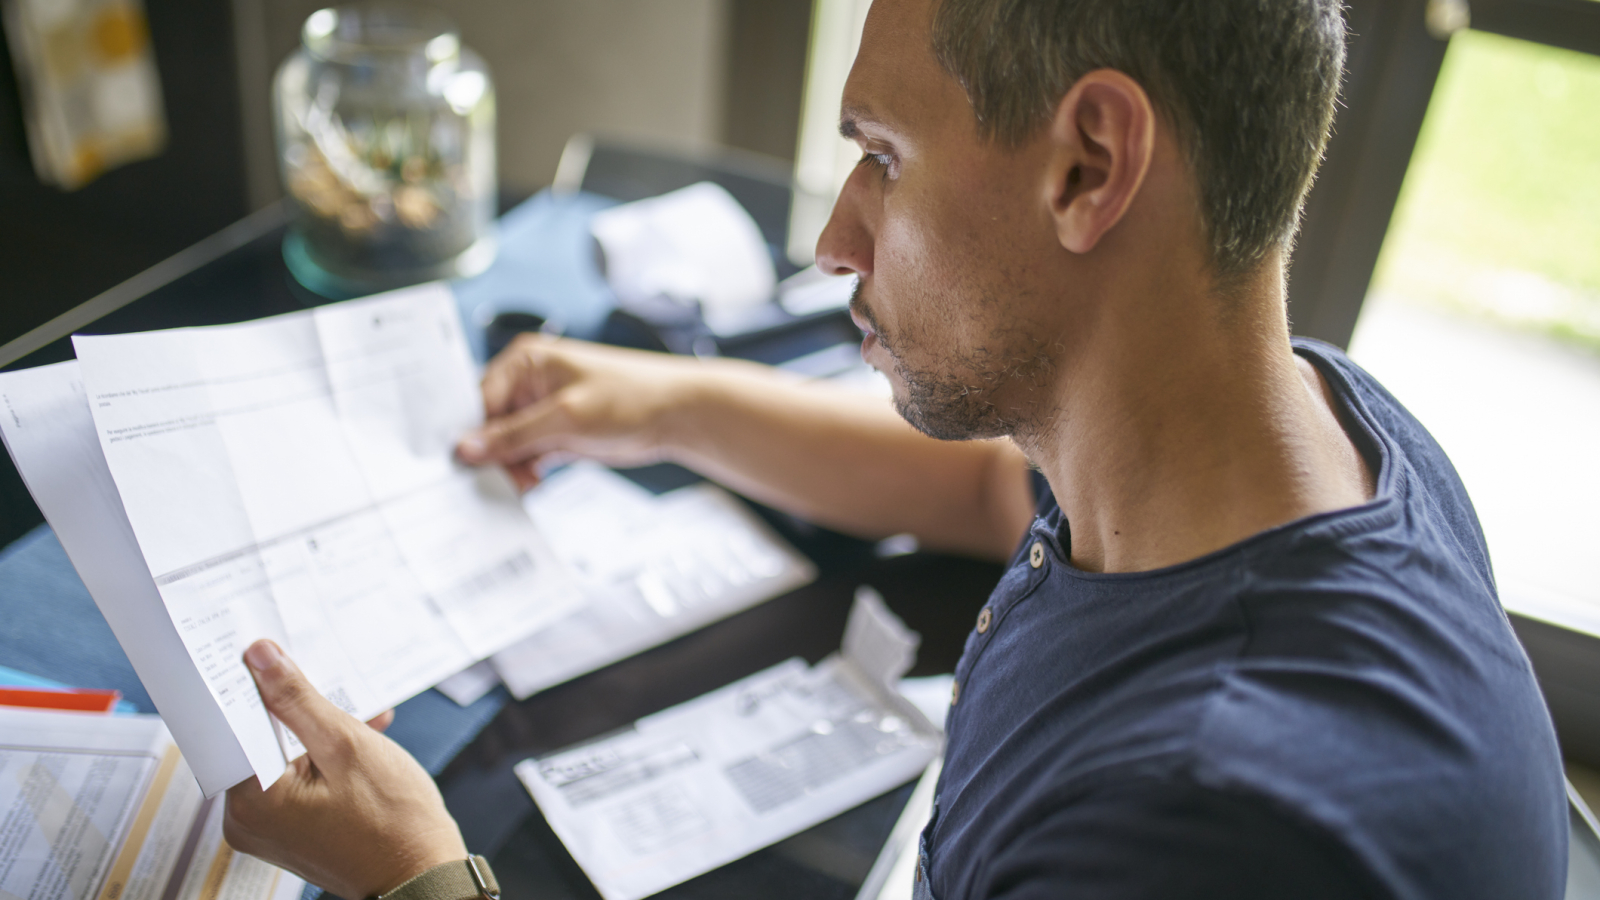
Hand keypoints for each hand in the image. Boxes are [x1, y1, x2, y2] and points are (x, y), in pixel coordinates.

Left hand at [224, 641, 467, 899]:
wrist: (422, 876)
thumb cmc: (394, 822)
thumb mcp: (347, 744)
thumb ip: (297, 700)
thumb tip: (260, 658)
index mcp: (250, 801)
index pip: (233, 726)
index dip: (254, 686)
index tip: (272, 658)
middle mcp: (246, 821)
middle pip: (258, 741)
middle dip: (297, 711)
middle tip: (333, 692)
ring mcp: (266, 830)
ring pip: (280, 758)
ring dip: (317, 734)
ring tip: (363, 725)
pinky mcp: (288, 831)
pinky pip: (294, 780)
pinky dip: (322, 760)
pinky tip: (360, 745)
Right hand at [455, 334, 699, 489]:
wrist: (677, 415)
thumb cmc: (631, 396)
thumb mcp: (567, 417)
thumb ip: (515, 434)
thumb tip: (468, 447)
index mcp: (525, 362)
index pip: (480, 400)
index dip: (474, 434)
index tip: (466, 465)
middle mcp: (530, 383)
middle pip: (490, 425)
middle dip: (494, 455)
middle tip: (497, 481)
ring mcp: (544, 410)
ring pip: (508, 445)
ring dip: (511, 467)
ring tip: (523, 484)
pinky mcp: (558, 434)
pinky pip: (528, 456)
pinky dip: (527, 472)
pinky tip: (531, 484)